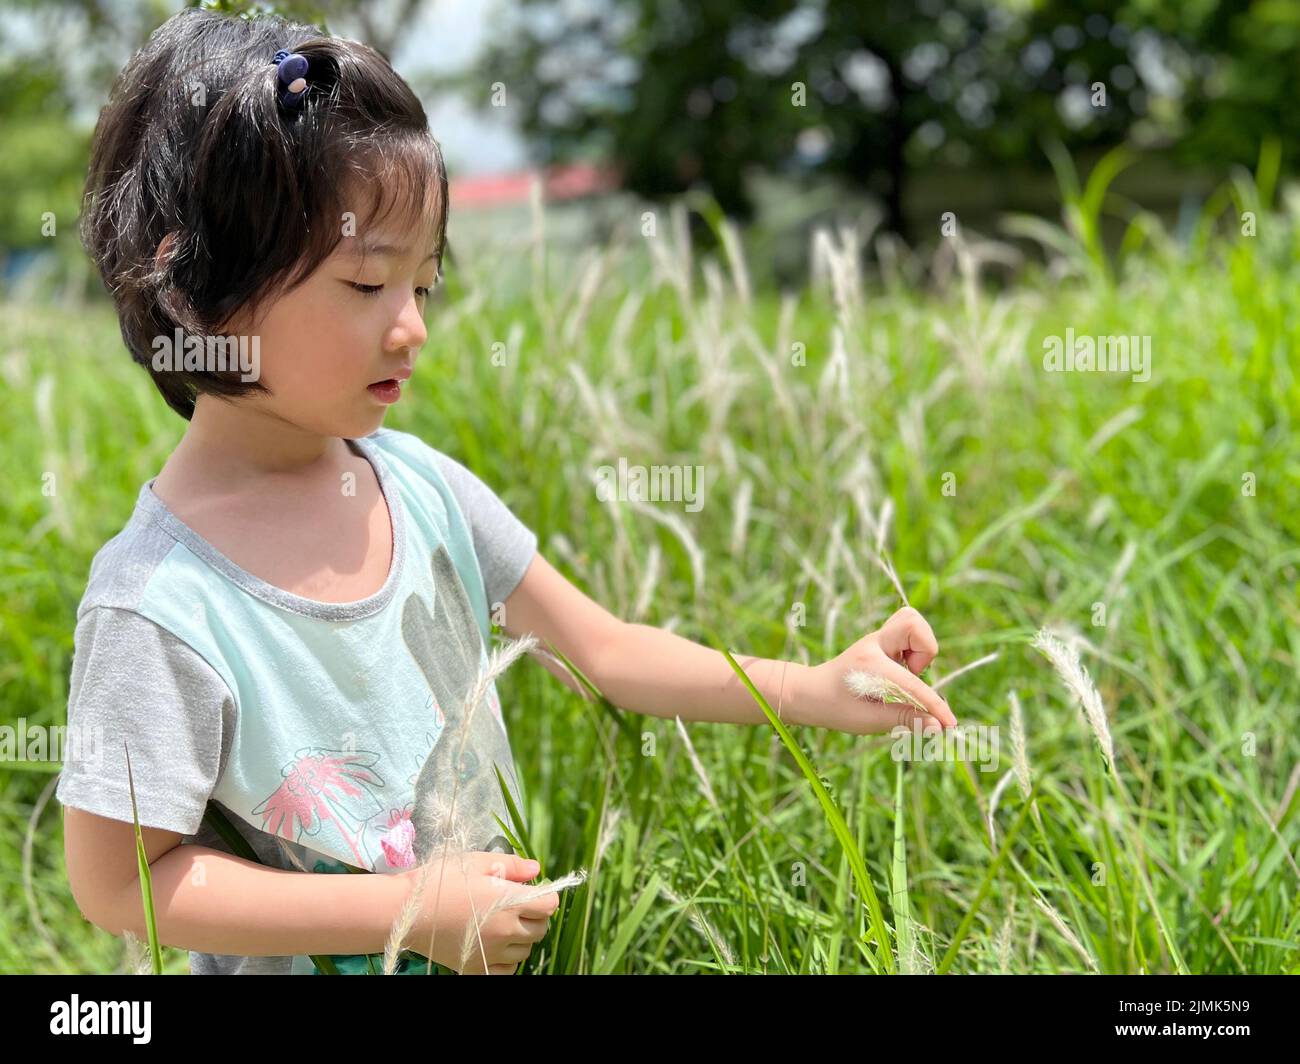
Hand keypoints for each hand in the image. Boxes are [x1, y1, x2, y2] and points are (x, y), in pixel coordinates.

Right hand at [401, 851, 558, 974]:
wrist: (405, 911)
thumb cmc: (440, 880)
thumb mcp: (476, 862)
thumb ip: (511, 865)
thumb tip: (537, 869)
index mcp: (509, 903)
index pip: (549, 904)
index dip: (544, 895)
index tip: (531, 890)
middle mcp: (505, 931)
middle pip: (541, 928)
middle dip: (535, 915)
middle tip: (517, 903)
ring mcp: (491, 953)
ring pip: (526, 950)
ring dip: (522, 936)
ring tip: (502, 921)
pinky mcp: (475, 968)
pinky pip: (507, 970)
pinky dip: (508, 959)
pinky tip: (495, 944)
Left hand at [797, 606, 956, 735]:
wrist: (810, 692)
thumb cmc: (835, 708)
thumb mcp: (867, 721)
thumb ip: (904, 720)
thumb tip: (937, 726)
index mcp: (869, 665)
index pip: (913, 684)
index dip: (935, 706)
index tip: (949, 724)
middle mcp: (874, 644)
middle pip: (912, 621)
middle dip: (925, 650)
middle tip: (912, 676)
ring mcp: (878, 640)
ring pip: (912, 622)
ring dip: (920, 649)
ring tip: (906, 674)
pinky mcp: (882, 641)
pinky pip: (908, 633)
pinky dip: (914, 650)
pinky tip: (900, 672)